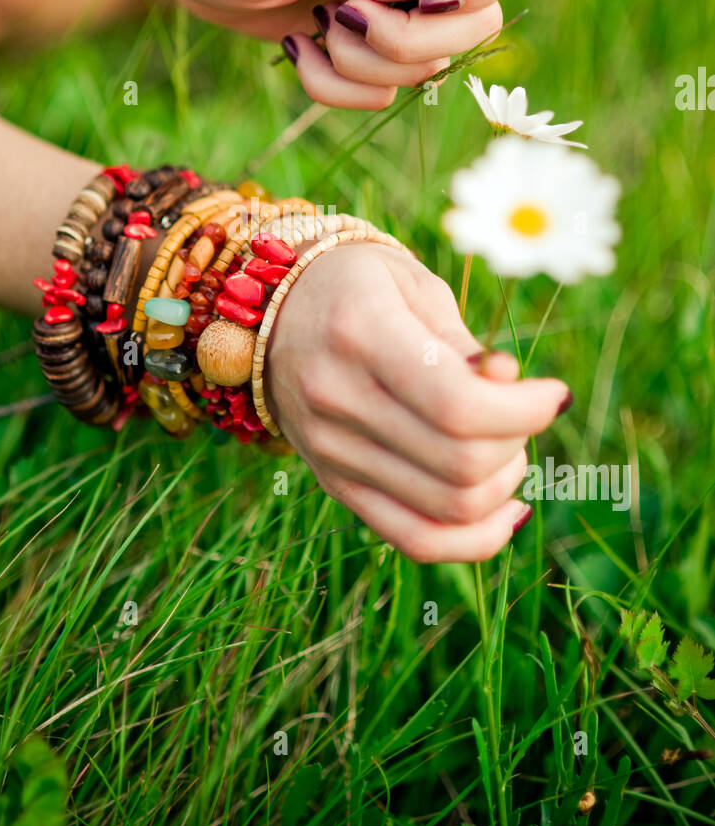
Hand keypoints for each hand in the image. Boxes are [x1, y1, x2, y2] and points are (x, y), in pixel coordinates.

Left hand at [139, 0, 511, 108]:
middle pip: (475, 24)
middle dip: (414, 43)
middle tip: (348, 18)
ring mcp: (383, 11)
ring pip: (421, 69)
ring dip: (361, 67)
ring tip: (314, 25)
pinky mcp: (352, 49)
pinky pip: (374, 94)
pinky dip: (333, 87)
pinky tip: (298, 49)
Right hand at [263, 242, 570, 561]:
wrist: (271, 312)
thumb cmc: (359, 285)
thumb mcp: (414, 287)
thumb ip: (464, 345)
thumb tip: (512, 387)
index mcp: (359, 333)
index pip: (458, 405)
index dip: (526, 410)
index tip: (556, 393)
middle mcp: (336, 399)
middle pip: (460, 463)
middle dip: (519, 442)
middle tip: (524, 410)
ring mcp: (331, 452)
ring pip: (447, 509)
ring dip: (504, 484)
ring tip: (506, 445)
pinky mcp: (335, 485)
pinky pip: (415, 540)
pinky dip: (475, 538)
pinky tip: (508, 509)